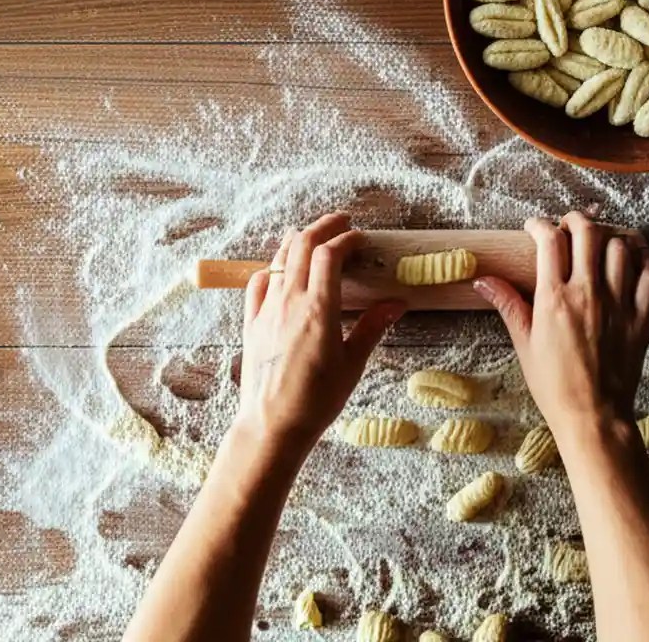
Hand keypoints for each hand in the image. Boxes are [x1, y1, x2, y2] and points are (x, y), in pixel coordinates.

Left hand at [238, 213, 404, 447]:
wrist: (271, 426)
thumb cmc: (316, 401)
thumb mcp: (353, 364)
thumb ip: (373, 327)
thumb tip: (397, 303)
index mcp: (318, 309)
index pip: (329, 254)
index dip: (347, 239)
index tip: (362, 239)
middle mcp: (288, 301)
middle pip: (301, 245)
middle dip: (323, 227)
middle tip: (342, 221)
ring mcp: (266, 310)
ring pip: (278, 258)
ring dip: (298, 240)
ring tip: (314, 236)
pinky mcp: (251, 322)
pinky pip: (258, 282)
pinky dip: (272, 266)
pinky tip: (281, 270)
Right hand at [473, 212, 648, 435]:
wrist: (593, 414)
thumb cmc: (554, 384)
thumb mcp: (524, 344)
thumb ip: (507, 305)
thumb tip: (483, 280)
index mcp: (553, 299)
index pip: (549, 241)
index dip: (540, 225)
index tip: (535, 227)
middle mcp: (587, 293)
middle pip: (587, 232)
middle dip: (576, 219)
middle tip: (568, 225)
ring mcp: (618, 303)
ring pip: (620, 246)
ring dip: (608, 236)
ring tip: (599, 242)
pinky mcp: (641, 316)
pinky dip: (643, 257)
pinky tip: (633, 256)